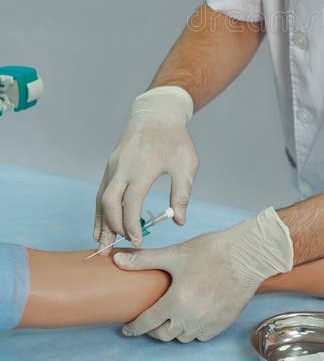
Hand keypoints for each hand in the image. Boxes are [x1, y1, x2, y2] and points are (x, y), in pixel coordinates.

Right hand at [94, 86, 197, 250]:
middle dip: (114, 227)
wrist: (157, 114)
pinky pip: (101, 192)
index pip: (131, 202)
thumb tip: (178, 221)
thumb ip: (182, 194)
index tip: (138, 240)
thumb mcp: (186, 164)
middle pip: (110, 202)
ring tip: (103, 244)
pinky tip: (100, 227)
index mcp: (144, 167)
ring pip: (101, 199)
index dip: (132, 224)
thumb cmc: (175, 139)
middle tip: (121, 246)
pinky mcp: (110, 166)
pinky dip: (100, 211)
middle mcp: (123, 167)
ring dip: (102, 222)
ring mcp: (113, 166)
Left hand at [112, 207, 293, 341]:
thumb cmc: (213, 251)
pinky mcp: (222, 324)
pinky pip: (201, 336)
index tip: (127, 329)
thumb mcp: (176, 253)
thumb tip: (118, 259)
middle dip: (153, 330)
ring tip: (171, 317)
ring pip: (182, 337)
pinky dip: (193, 331)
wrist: (247, 255)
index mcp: (176, 301)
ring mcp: (208, 323)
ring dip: (173, 330)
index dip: (134, 328)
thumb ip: (145, 259)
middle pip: (163, 335)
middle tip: (150, 320)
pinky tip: (192, 318)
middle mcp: (190, 317)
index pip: (147, 323)